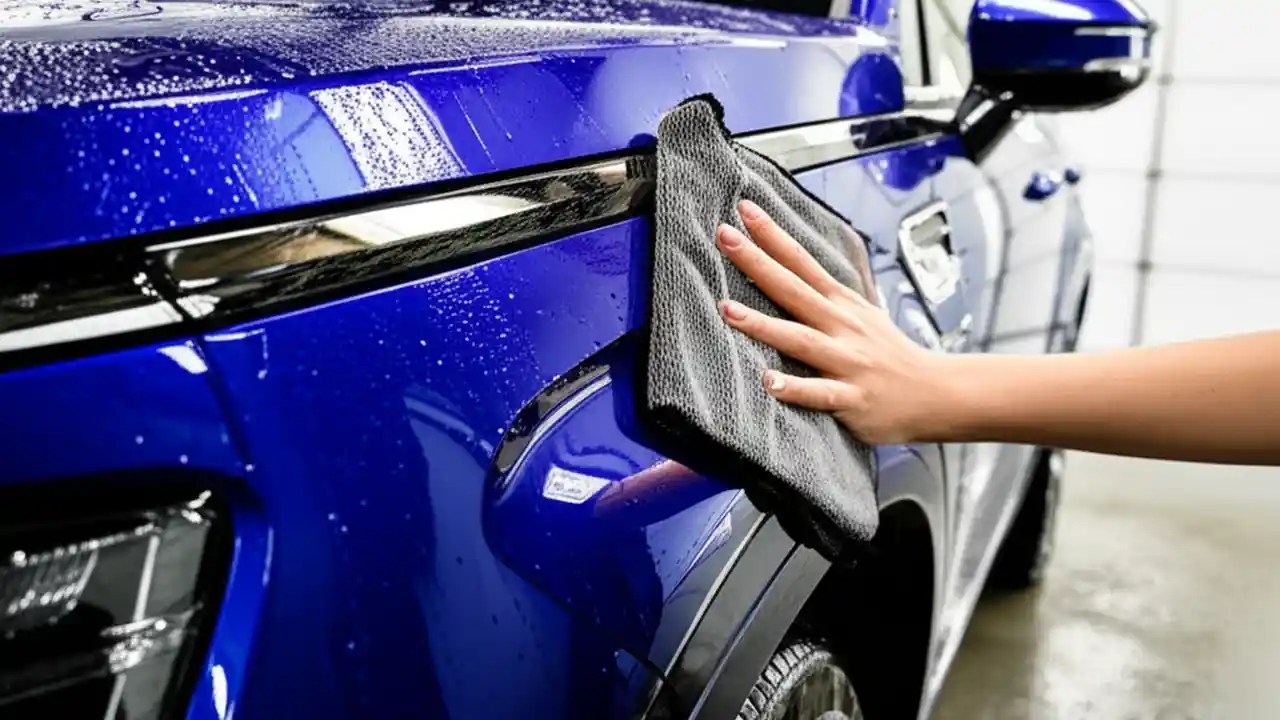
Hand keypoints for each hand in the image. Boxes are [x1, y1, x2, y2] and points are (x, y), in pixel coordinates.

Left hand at [716, 200, 958, 443]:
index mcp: (840, 304)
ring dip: (764, 325)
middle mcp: (841, 326)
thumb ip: (827, 291)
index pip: (801, 262)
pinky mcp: (851, 398)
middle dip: (758, 262)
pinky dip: (795, 388)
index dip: (772, 235)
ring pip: (800, 340)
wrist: (935, 391)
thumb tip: (799, 264)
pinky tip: (768, 382)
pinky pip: (820, 393)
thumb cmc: (890, 353)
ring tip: (728, 310)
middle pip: (793, 289)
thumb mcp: (862, 312)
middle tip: (724, 235)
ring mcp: (847, 361)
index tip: (743, 209)